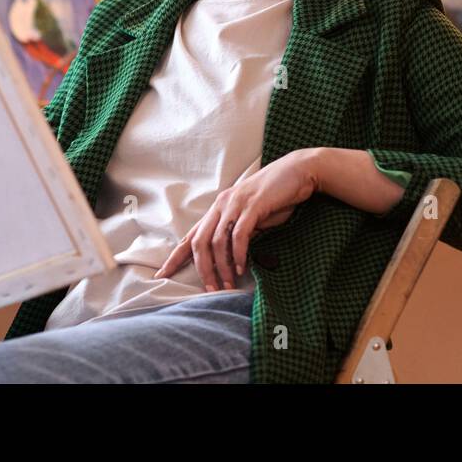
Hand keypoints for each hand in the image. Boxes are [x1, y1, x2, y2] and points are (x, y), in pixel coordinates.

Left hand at [153, 148, 322, 290]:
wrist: (299, 171)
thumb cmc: (278, 196)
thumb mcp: (253, 217)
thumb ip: (240, 233)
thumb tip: (232, 257)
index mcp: (219, 208)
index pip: (191, 236)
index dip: (175, 257)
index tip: (162, 275)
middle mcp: (222, 205)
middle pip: (199, 242)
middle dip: (202, 269)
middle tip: (210, 290)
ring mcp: (236, 204)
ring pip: (217, 241)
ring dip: (221, 266)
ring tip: (228, 284)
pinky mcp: (253, 205)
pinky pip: (239, 234)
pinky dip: (238, 253)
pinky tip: (241, 268)